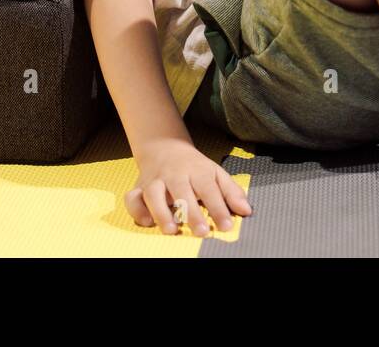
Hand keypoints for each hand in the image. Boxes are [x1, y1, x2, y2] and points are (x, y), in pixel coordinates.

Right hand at [127, 141, 252, 235]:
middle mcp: (175, 174)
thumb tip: (247, 211)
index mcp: (197, 170)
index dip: (218, 208)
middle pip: (182, 191)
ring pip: (154, 193)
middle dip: (191, 212)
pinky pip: (132, 197)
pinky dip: (136, 210)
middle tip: (202, 232)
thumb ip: (231, 192)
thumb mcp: (216, 173)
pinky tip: (147, 222)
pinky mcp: (139, 187)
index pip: (209, 188)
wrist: (165, 146)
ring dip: (161, 212)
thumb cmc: (194, 167)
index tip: (226, 226)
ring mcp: (155, 180)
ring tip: (172, 230)